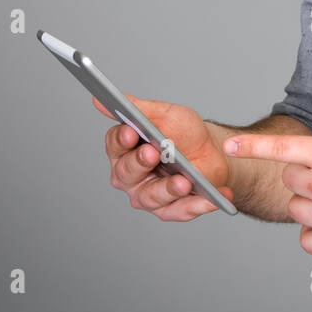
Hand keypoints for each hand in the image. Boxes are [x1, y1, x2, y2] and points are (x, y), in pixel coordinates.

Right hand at [98, 93, 234, 221]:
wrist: (210, 150)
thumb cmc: (183, 132)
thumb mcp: (163, 114)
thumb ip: (136, 108)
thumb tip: (100, 100)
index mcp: (124, 150)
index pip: (115, 145)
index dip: (122, 139)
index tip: (131, 132)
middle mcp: (130, 176)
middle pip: (126, 173)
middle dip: (140, 163)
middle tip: (154, 152)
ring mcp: (147, 195)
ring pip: (150, 197)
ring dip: (168, 189)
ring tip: (184, 181)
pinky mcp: (169, 210)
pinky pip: (180, 211)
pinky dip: (197, 205)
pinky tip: (212, 199)